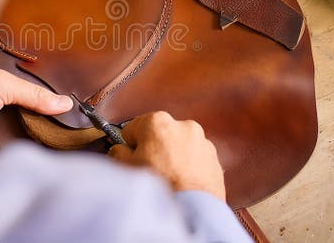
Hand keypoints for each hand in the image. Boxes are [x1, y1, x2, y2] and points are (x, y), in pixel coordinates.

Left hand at [0, 47, 73, 143]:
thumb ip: (32, 92)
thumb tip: (64, 104)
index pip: (23, 54)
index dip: (43, 58)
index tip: (67, 61)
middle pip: (27, 82)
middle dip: (45, 89)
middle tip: (73, 91)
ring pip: (24, 105)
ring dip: (39, 110)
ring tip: (69, 110)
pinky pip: (18, 123)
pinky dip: (30, 126)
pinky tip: (50, 126)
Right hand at [109, 111, 225, 199]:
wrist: (192, 211)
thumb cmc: (158, 187)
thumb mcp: (126, 168)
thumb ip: (118, 152)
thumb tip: (120, 150)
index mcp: (158, 122)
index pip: (133, 127)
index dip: (130, 144)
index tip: (131, 157)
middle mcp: (183, 125)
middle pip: (159, 135)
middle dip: (154, 149)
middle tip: (150, 170)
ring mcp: (202, 141)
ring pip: (179, 146)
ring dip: (173, 157)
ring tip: (169, 180)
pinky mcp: (214, 158)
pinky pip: (196, 159)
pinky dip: (189, 167)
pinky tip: (183, 184)